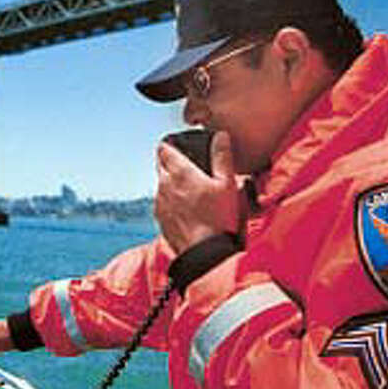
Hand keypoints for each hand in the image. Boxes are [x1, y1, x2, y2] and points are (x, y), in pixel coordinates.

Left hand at [155, 130, 241, 253]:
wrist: (205, 253)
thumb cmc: (218, 219)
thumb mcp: (227, 184)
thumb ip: (222, 157)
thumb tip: (220, 135)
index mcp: (179, 172)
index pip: (164, 148)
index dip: (170, 144)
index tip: (179, 146)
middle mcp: (164, 185)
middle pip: (160, 164)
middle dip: (170, 161)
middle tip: (188, 166)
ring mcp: (160, 203)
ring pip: (160, 184)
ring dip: (171, 183)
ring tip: (191, 189)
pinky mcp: (160, 218)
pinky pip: (162, 202)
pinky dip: (171, 201)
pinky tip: (187, 208)